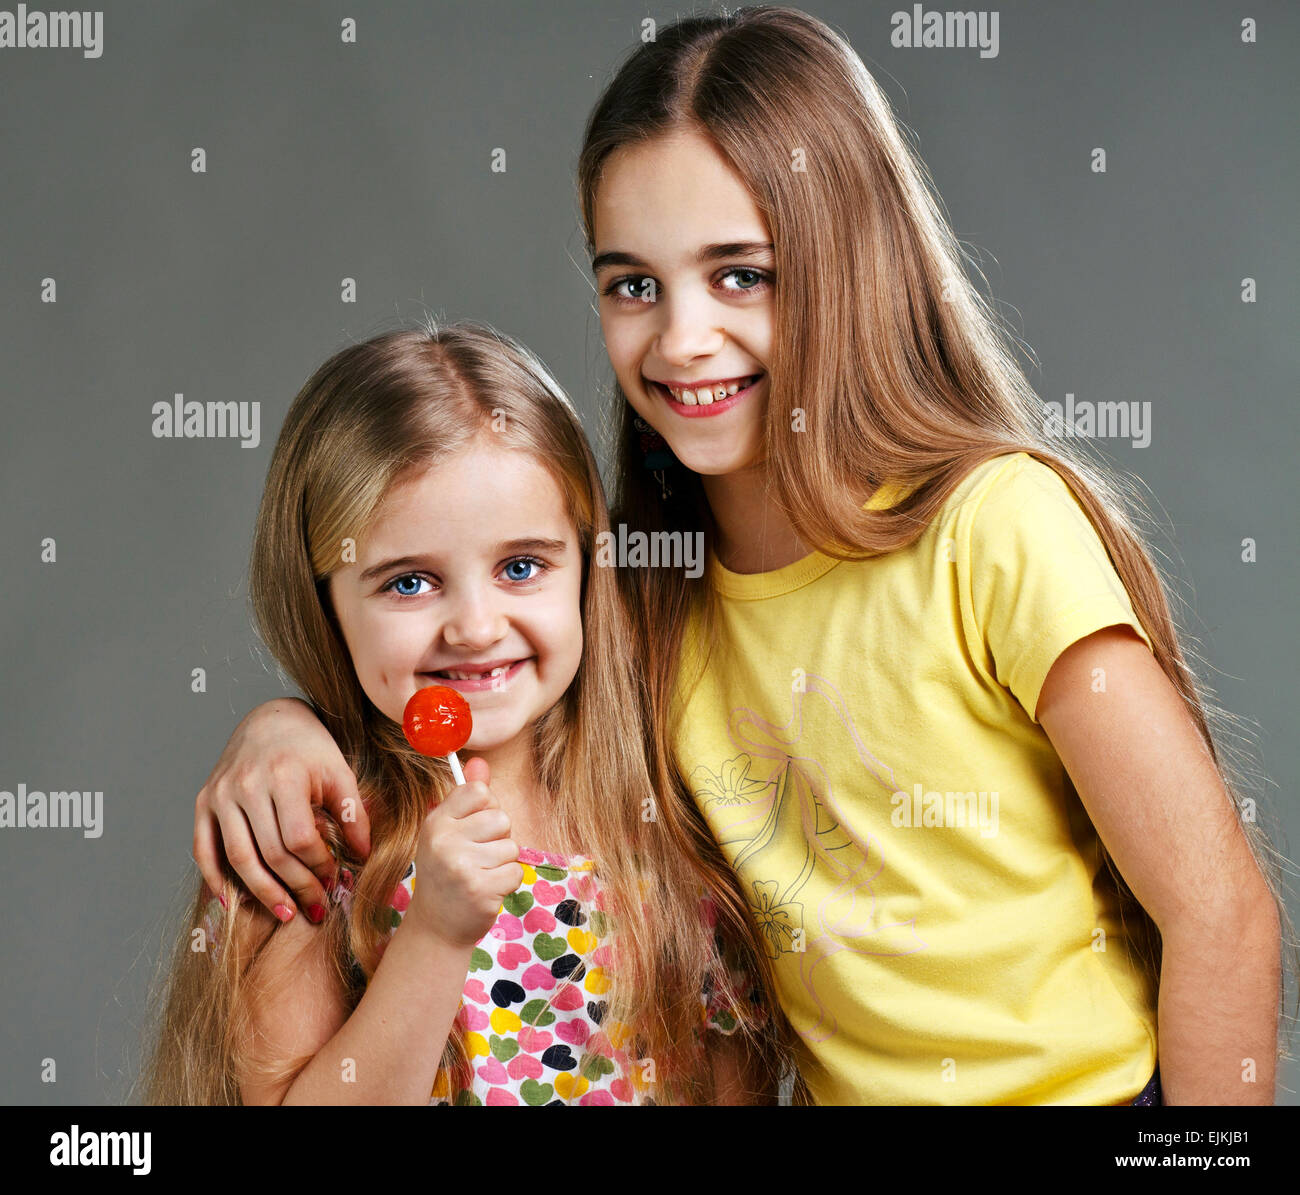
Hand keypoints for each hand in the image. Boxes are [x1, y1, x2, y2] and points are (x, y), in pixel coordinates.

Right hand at [193, 698, 369, 920]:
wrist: (271, 720)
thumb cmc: (311, 748)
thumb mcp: (339, 773)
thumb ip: (354, 814)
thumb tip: (362, 857)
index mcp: (284, 775)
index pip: (300, 838)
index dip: (319, 865)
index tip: (335, 879)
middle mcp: (246, 784)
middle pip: (271, 853)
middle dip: (297, 887)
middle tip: (316, 908)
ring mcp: (220, 794)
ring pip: (238, 858)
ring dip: (262, 893)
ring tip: (286, 913)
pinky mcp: (203, 802)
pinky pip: (203, 850)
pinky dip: (216, 879)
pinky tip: (234, 902)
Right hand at [406, 757, 521, 948]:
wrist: (437, 926)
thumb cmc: (448, 872)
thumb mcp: (450, 832)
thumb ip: (467, 797)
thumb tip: (479, 762)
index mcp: (436, 821)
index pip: (479, 792)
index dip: (487, 809)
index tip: (475, 829)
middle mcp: (444, 841)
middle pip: (501, 819)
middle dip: (499, 839)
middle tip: (478, 858)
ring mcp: (461, 866)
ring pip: (511, 847)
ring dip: (503, 864)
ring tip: (481, 875)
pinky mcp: (479, 890)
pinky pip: (515, 872)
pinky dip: (507, 884)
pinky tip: (487, 891)